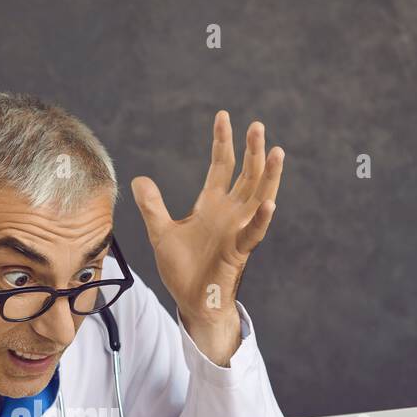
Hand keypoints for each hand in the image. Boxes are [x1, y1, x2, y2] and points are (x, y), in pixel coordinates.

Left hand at [131, 111, 282, 364]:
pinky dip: (262, 219)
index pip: (221, 165)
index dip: (223, 142)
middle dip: (251, 150)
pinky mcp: (239, 250)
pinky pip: (254, 233)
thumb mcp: (161, 232)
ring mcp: (237, 230)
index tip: (223, 117)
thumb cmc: (182, 268)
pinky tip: (269, 203)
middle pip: (246, 174)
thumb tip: (139, 179)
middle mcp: (229, 212)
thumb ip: (152, 206)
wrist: (191, 300)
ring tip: (277, 152)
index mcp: (211, 204)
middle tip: (256, 125)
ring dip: (268, 176)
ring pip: (259, 197)